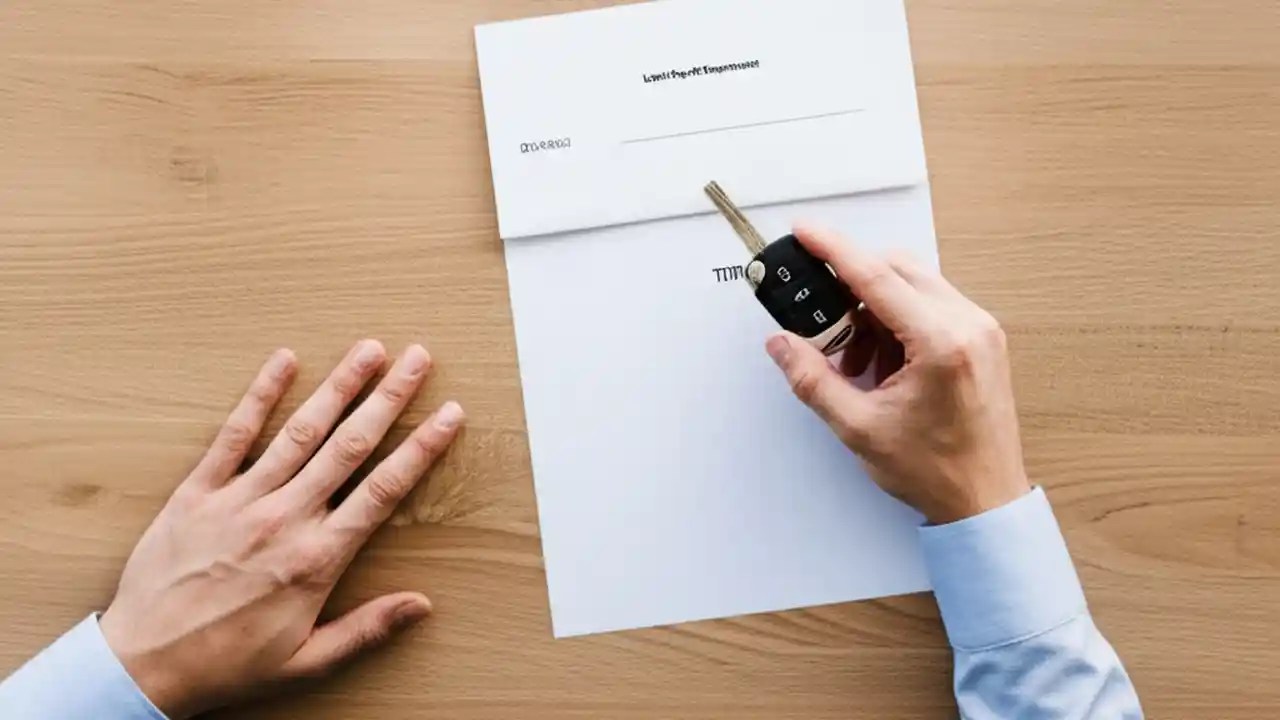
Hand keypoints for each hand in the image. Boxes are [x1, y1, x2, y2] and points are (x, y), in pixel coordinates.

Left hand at [99, 340, 464, 718]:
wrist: (143, 665)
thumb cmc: (228, 665)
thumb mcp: (306, 661)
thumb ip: (367, 629)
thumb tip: (422, 605)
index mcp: (317, 558)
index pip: (382, 490)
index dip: (420, 448)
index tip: (448, 415)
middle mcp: (284, 519)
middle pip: (348, 447)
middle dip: (388, 399)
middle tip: (417, 359)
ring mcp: (239, 500)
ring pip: (300, 432)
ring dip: (338, 387)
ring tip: (368, 350)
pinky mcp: (197, 493)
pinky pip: (233, 436)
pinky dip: (259, 396)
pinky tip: (283, 362)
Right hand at [766, 226, 1029, 524]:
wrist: (985, 500)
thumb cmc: (936, 472)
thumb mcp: (858, 427)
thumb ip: (812, 379)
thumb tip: (782, 343)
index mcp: (941, 344)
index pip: (876, 277)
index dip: (834, 250)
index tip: (806, 232)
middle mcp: (968, 326)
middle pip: (897, 270)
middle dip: (852, 284)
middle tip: (822, 317)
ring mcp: (981, 330)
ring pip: (914, 284)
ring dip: (875, 306)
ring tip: (855, 357)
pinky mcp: (983, 339)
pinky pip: (932, 304)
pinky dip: (899, 319)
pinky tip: (882, 360)